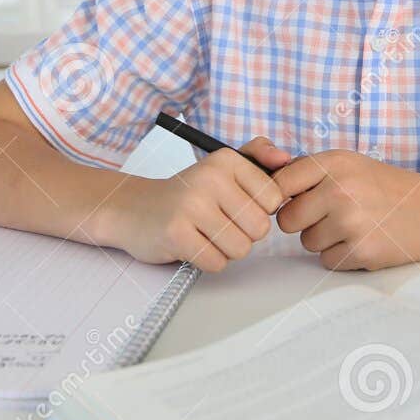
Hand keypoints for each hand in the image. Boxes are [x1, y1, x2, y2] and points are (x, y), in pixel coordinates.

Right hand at [103, 137, 291, 271]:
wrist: (134, 209)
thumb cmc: (187, 194)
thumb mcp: (222, 167)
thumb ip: (258, 157)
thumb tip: (285, 158)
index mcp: (226, 160)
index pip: (274, 199)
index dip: (258, 210)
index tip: (235, 205)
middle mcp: (210, 178)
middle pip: (260, 228)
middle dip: (243, 234)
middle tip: (217, 223)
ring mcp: (191, 205)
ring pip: (240, 248)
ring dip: (226, 249)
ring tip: (204, 233)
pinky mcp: (176, 233)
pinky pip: (216, 263)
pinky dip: (207, 261)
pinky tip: (192, 244)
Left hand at [274, 150, 419, 269]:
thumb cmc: (384, 187)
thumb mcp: (348, 164)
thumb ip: (308, 172)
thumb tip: (263, 185)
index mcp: (334, 163)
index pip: (280, 182)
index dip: (279, 196)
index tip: (289, 201)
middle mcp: (340, 190)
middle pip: (287, 219)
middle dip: (301, 222)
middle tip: (327, 215)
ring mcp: (350, 223)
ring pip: (306, 242)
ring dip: (323, 239)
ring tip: (353, 225)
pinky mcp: (360, 252)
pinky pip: (326, 260)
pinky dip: (340, 255)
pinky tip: (362, 240)